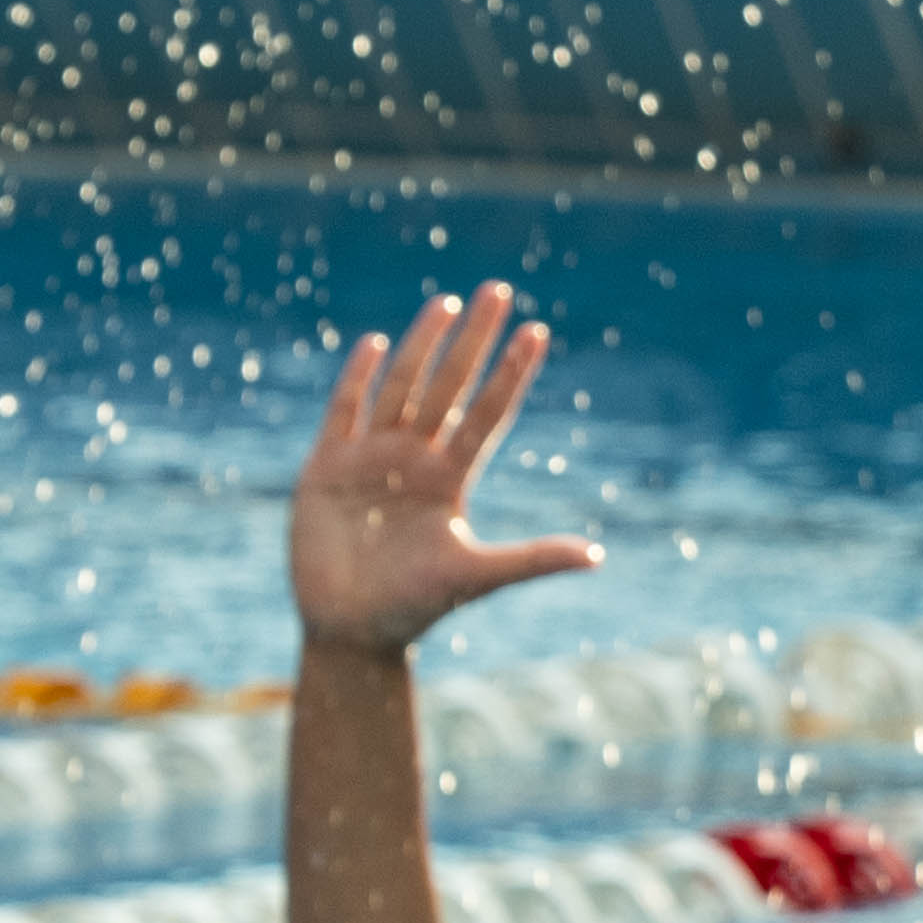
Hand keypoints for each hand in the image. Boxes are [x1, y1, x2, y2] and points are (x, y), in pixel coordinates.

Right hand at [290, 286, 601, 661]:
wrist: (351, 632)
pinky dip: (358, 379)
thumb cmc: (415, 608)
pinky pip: (344, 411)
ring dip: (423, 345)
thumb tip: (596, 557)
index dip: (511, 375)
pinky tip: (376, 343)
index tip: (537, 332)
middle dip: (473, 341)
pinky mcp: (326, 468)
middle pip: (449, 386)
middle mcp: (414, 459)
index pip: (487, 414)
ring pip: (401, 387)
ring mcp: (369, 458)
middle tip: (498, 290)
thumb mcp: (477, 577)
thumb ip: (532, 560)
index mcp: (450, 479)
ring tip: (448, 304)